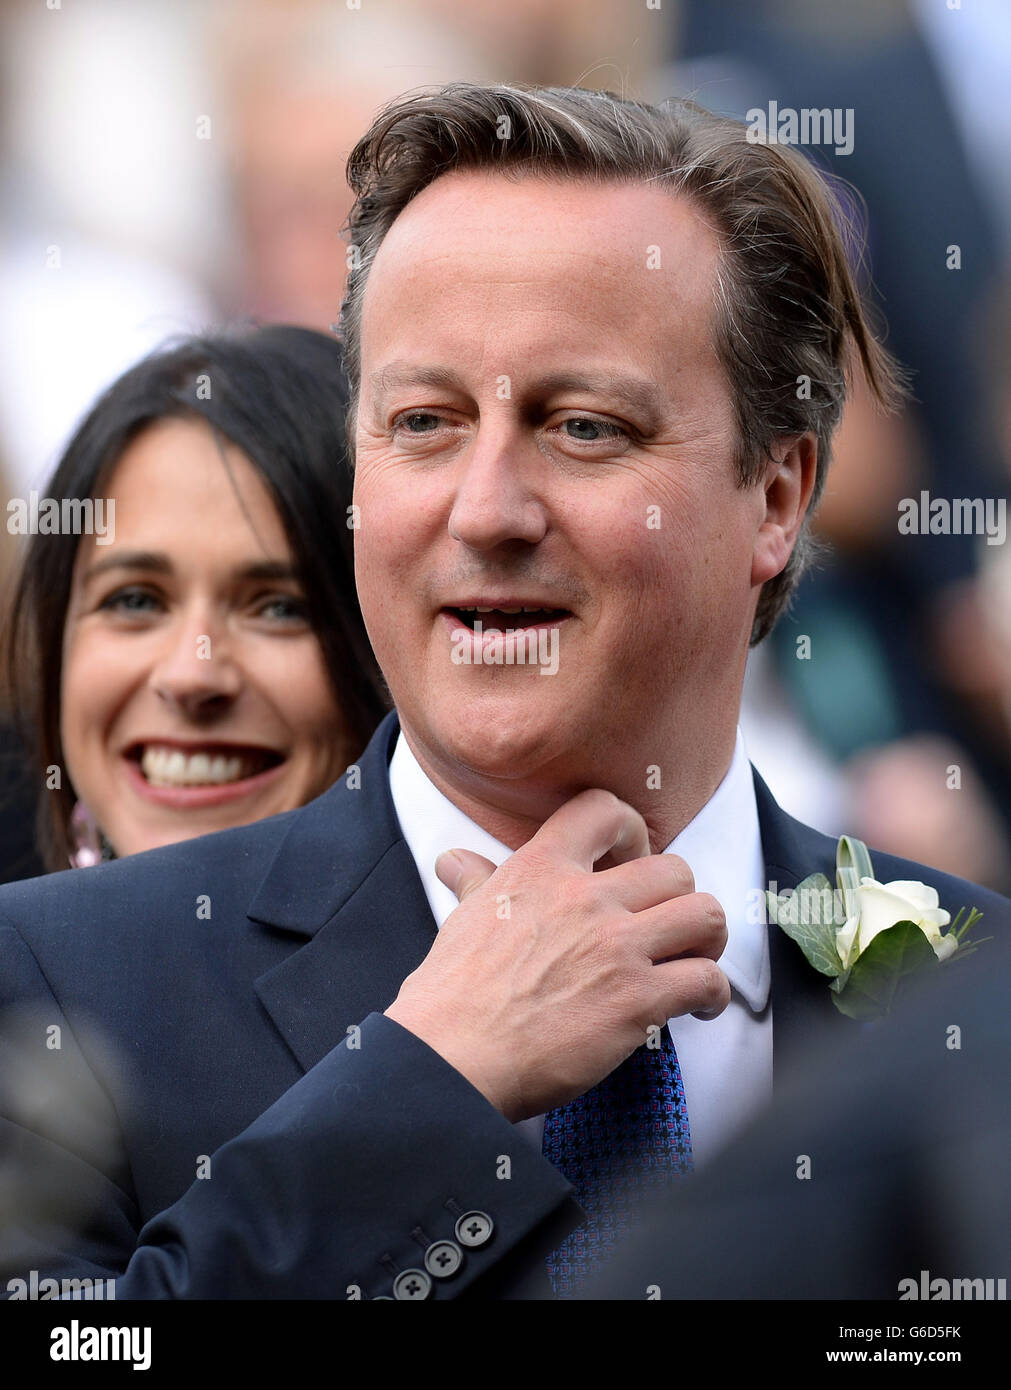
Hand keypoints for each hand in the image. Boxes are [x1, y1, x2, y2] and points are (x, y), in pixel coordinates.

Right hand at [384, 789, 728, 1120]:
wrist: (451, 1058)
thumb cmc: (450, 996)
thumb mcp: (463, 920)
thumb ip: (476, 883)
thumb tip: (457, 861)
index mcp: (540, 870)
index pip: (603, 810)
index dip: (631, 829)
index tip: (630, 857)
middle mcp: (585, 899)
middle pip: (673, 868)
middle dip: (678, 897)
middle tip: (665, 923)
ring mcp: (616, 948)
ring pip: (704, 914)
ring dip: (707, 939)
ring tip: (693, 958)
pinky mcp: (637, 999)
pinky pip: (707, 978)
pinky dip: (714, 993)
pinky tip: (699, 1006)